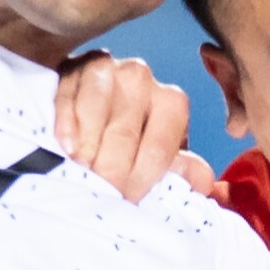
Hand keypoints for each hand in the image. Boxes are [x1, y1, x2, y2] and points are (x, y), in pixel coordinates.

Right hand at [55, 51, 212, 201]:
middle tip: (101, 192)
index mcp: (171, 102)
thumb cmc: (130, 144)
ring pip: (98, 106)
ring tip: (82, 169)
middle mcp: (141, 79)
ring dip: (89, 143)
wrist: (89, 117)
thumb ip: (181, 170)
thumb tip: (203, 183)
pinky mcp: (71, 67)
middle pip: (125, 132)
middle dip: (112, 168)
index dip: (142, 179)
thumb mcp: (157, 157)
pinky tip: (66, 145)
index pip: (158, 148)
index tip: (128, 201)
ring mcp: (106, 68)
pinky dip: (67, 121)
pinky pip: (69, 94)